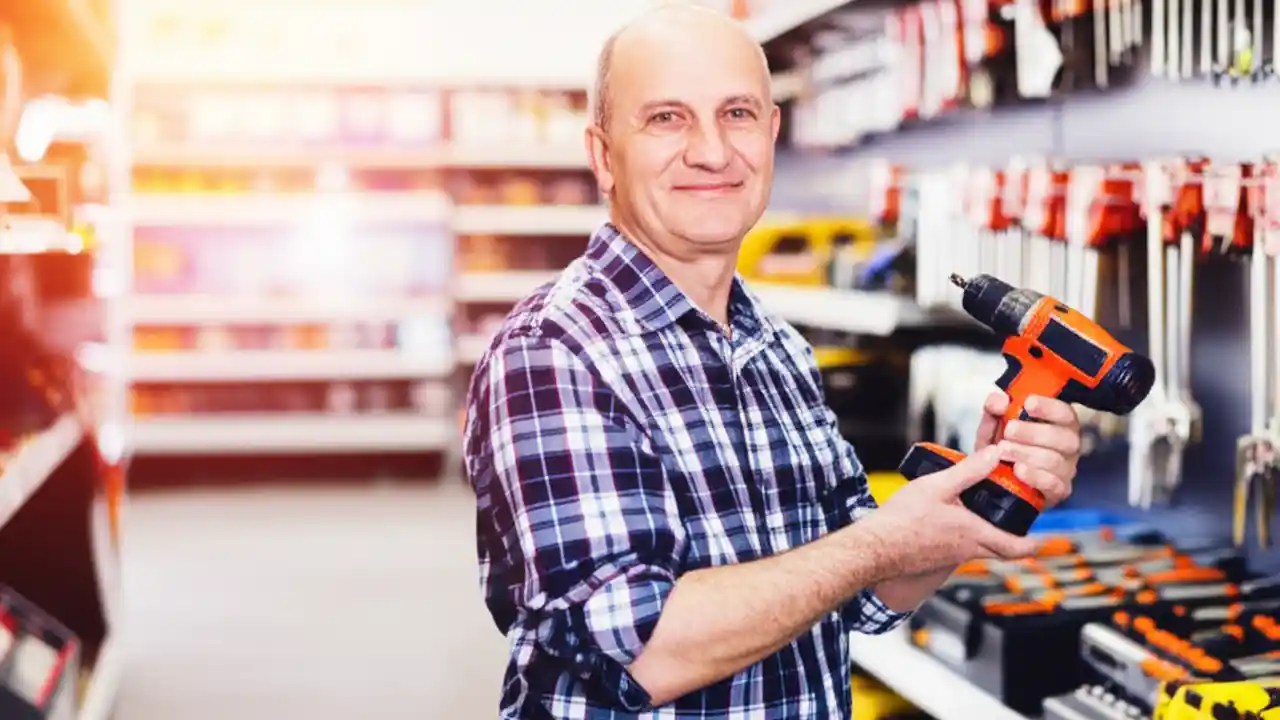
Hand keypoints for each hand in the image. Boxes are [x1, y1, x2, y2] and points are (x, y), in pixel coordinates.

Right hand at [861, 446, 1039, 577]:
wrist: (875, 548)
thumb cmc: (903, 520)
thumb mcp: (937, 486)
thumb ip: (969, 470)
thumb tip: (996, 454)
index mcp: (973, 533)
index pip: (1015, 547)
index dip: (1033, 543)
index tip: (1044, 538)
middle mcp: (966, 549)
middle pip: (1002, 551)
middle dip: (1016, 541)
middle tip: (1022, 529)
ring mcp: (950, 555)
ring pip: (980, 548)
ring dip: (989, 534)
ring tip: (985, 514)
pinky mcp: (935, 555)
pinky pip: (959, 547)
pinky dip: (966, 535)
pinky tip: (951, 519)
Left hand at [975, 391, 1081, 507]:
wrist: (992, 479)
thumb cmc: (1000, 446)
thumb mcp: (992, 425)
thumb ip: (994, 410)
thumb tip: (999, 400)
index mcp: (1058, 424)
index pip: (1066, 413)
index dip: (1050, 407)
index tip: (1028, 403)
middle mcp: (1067, 447)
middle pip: (1066, 437)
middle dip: (1034, 432)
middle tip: (1009, 430)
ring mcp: (1065, 470)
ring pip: (1056, 460)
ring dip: (1027, 453)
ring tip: (1003, 450)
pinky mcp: (1058, 491)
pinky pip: (1053, 484)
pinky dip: (1034, 476)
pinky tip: (1017, 470)